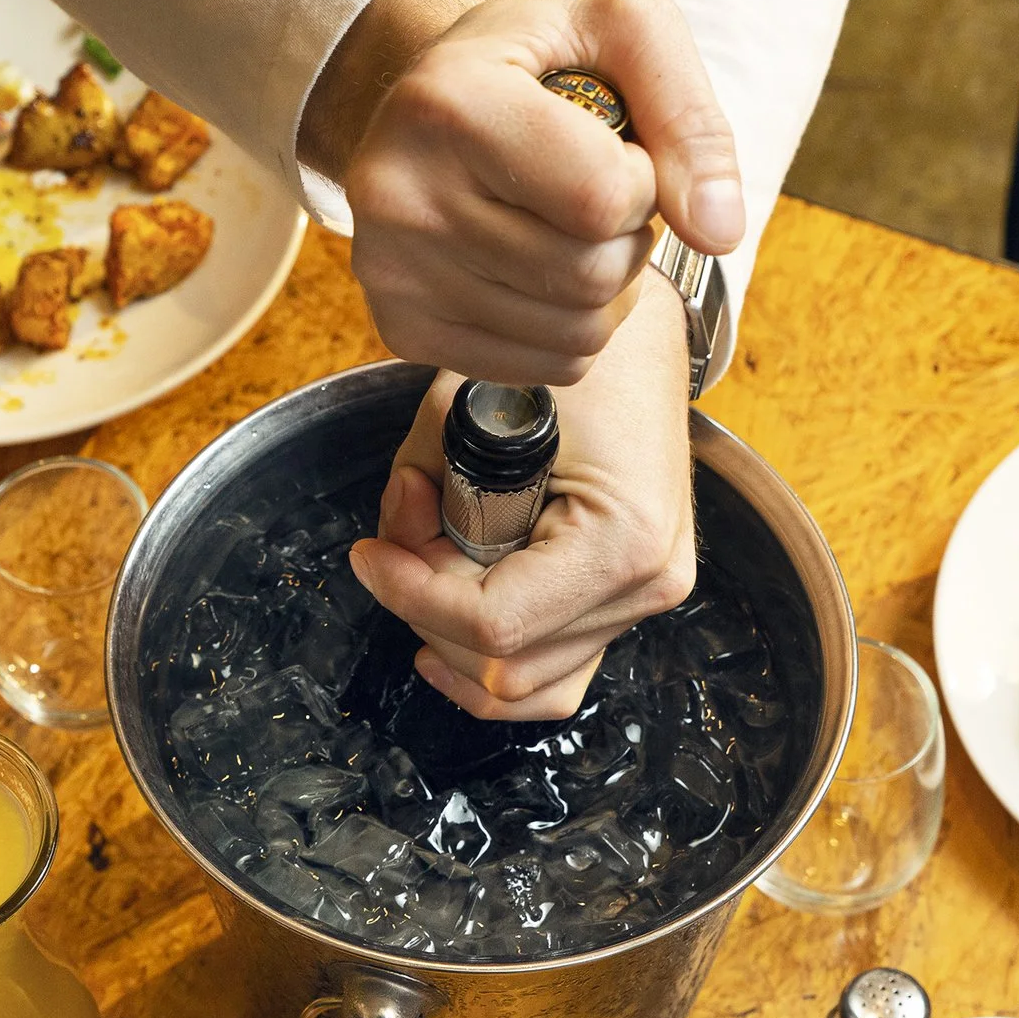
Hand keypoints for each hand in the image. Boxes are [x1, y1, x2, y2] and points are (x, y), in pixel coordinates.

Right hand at [303, 0, 742, 387]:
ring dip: (607, 288)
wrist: (422, 107)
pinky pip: (548, 366)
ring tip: (569, 230)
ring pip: (577, 333)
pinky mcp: (402, 329)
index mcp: (449, 103)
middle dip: (628, 238)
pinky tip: (542, 272)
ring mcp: (392, 272)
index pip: (603, 198)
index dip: (645, 180)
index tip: (619, 149)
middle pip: (591, 274)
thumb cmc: (533, 65)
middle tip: (595, 193)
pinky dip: (573, 328)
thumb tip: (719, 232)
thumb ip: (688, 115)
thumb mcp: (621, 33)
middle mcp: (400, 195)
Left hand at [347, 271, 694, 718]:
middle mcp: (649, 583)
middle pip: (503, 663)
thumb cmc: (568, 354)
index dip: (412, 595)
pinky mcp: (632, 596)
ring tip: (428, 563)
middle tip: (402, 533)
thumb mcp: (470, 405)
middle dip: (429, 607)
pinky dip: (492, 664)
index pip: (493, 624)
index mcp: (624, 541)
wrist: (636, 334)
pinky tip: (441, 641)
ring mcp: (648, 596)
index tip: (368, 554)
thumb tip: (391, 544)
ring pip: (524, 683)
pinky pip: (556, 672)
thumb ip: (417, 485)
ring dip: (454, 633)